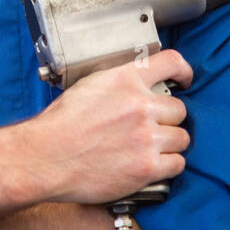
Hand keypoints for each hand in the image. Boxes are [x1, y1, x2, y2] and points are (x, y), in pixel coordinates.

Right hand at [17, 48, 192, 206]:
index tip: (184, 79)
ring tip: (148, 148)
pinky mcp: (147, 167)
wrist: (46, 157)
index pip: (172, 62)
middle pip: (179, 110)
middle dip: (167, 119)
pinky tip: (150, 165)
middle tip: (151, 127)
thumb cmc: (60, 126)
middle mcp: (140, 106)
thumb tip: (135, 85)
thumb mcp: (89, 87)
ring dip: (168, 144)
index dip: (183, 71)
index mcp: (126, 80)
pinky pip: (176, 164)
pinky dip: (166, 166)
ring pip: (181, 138)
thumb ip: (118, 83)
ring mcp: (146, 138)